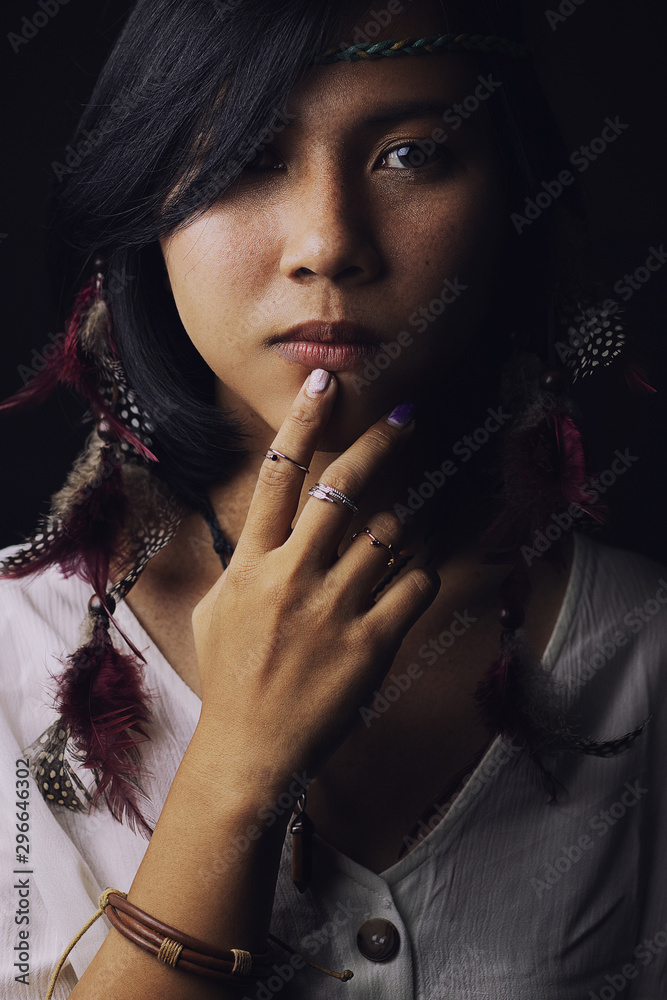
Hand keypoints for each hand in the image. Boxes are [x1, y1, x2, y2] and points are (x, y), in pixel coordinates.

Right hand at [191, 370, 440, 796]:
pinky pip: (415, 586)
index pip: (277, 475)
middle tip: (406, 418)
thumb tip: (257, 530)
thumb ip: (238, 564)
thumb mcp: (215, 611)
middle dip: (378, 444)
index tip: (326, 383)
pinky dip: (420, 575)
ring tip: (400, 530)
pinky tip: (410, 582)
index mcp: (253, 564)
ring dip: (401, 524)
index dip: (304, 421)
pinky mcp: (371, 644)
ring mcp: (335, 609)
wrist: (251, 750)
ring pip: (389, 534)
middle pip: (342, 489)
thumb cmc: (230, 678)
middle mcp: (293, 576)